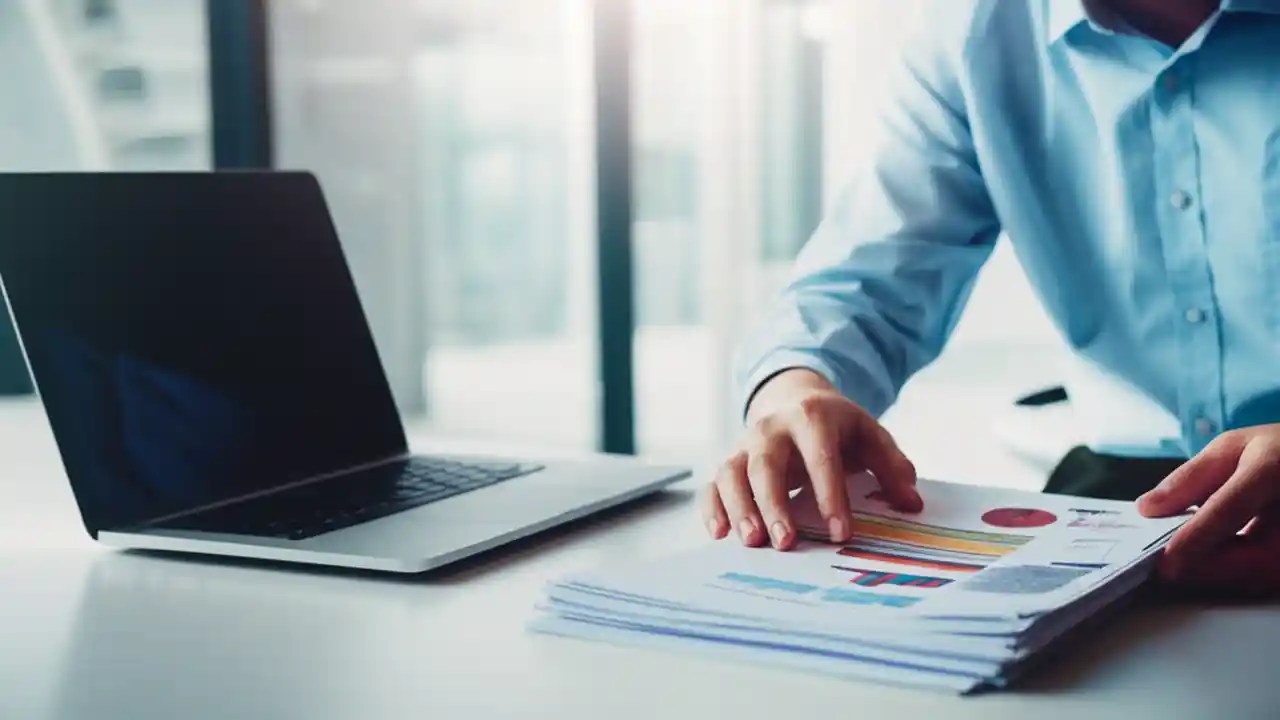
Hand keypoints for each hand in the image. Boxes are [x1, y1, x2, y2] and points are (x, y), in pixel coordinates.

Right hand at [700, 368, 921, 550]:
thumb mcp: (868, 433)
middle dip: (774, 505)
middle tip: (786, 544)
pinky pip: (713, 483)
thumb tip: (912, 503)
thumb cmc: (836, 427)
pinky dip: (712, 507)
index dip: (830, 496)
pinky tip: (719, 534)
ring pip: (732, 473)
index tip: (841, 534)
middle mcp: (771, 428)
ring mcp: (745, 444)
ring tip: (751, 542)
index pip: (820, 458)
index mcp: (812, 417)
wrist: (793, 398)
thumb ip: (892, 465)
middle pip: (766, 465)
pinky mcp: (729, 461)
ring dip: (739, 508)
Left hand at [1138, 424, 1279, 594]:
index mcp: (1272, 468)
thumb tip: (1148, 509)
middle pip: (1256, 553)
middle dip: (1207, 568)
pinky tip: (1213, 568)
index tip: (1167, 561)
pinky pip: (1271, 575)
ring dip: (1221, 577)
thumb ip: (1190, 479)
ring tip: (1185, 567)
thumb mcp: (1231, 448)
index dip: (1198, 537)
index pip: (1231, 508)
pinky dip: (1238, 576)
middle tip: (1167, 570)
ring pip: (1265, 572)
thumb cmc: (1275, 452)